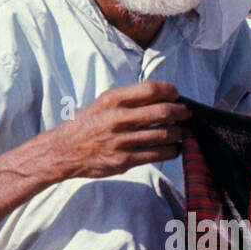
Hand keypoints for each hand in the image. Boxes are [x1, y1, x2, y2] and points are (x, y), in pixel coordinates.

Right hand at [53, 80, 191, 178]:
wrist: (64, 151)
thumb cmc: (87, 125)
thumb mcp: (103, 103)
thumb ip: (129, 99)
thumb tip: (161, 96)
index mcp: (113, 99)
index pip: (151, 89)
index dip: (170, 91)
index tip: (176, 95)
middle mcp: (118, 118)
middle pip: (163, 111)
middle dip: (181, 112)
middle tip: (186, 114)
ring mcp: (122, 140)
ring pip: (164, 134)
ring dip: (178, 133)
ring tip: (180, 132)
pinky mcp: (125, 160)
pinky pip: (157, 154)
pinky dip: (171, 150)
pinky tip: (174, 148)